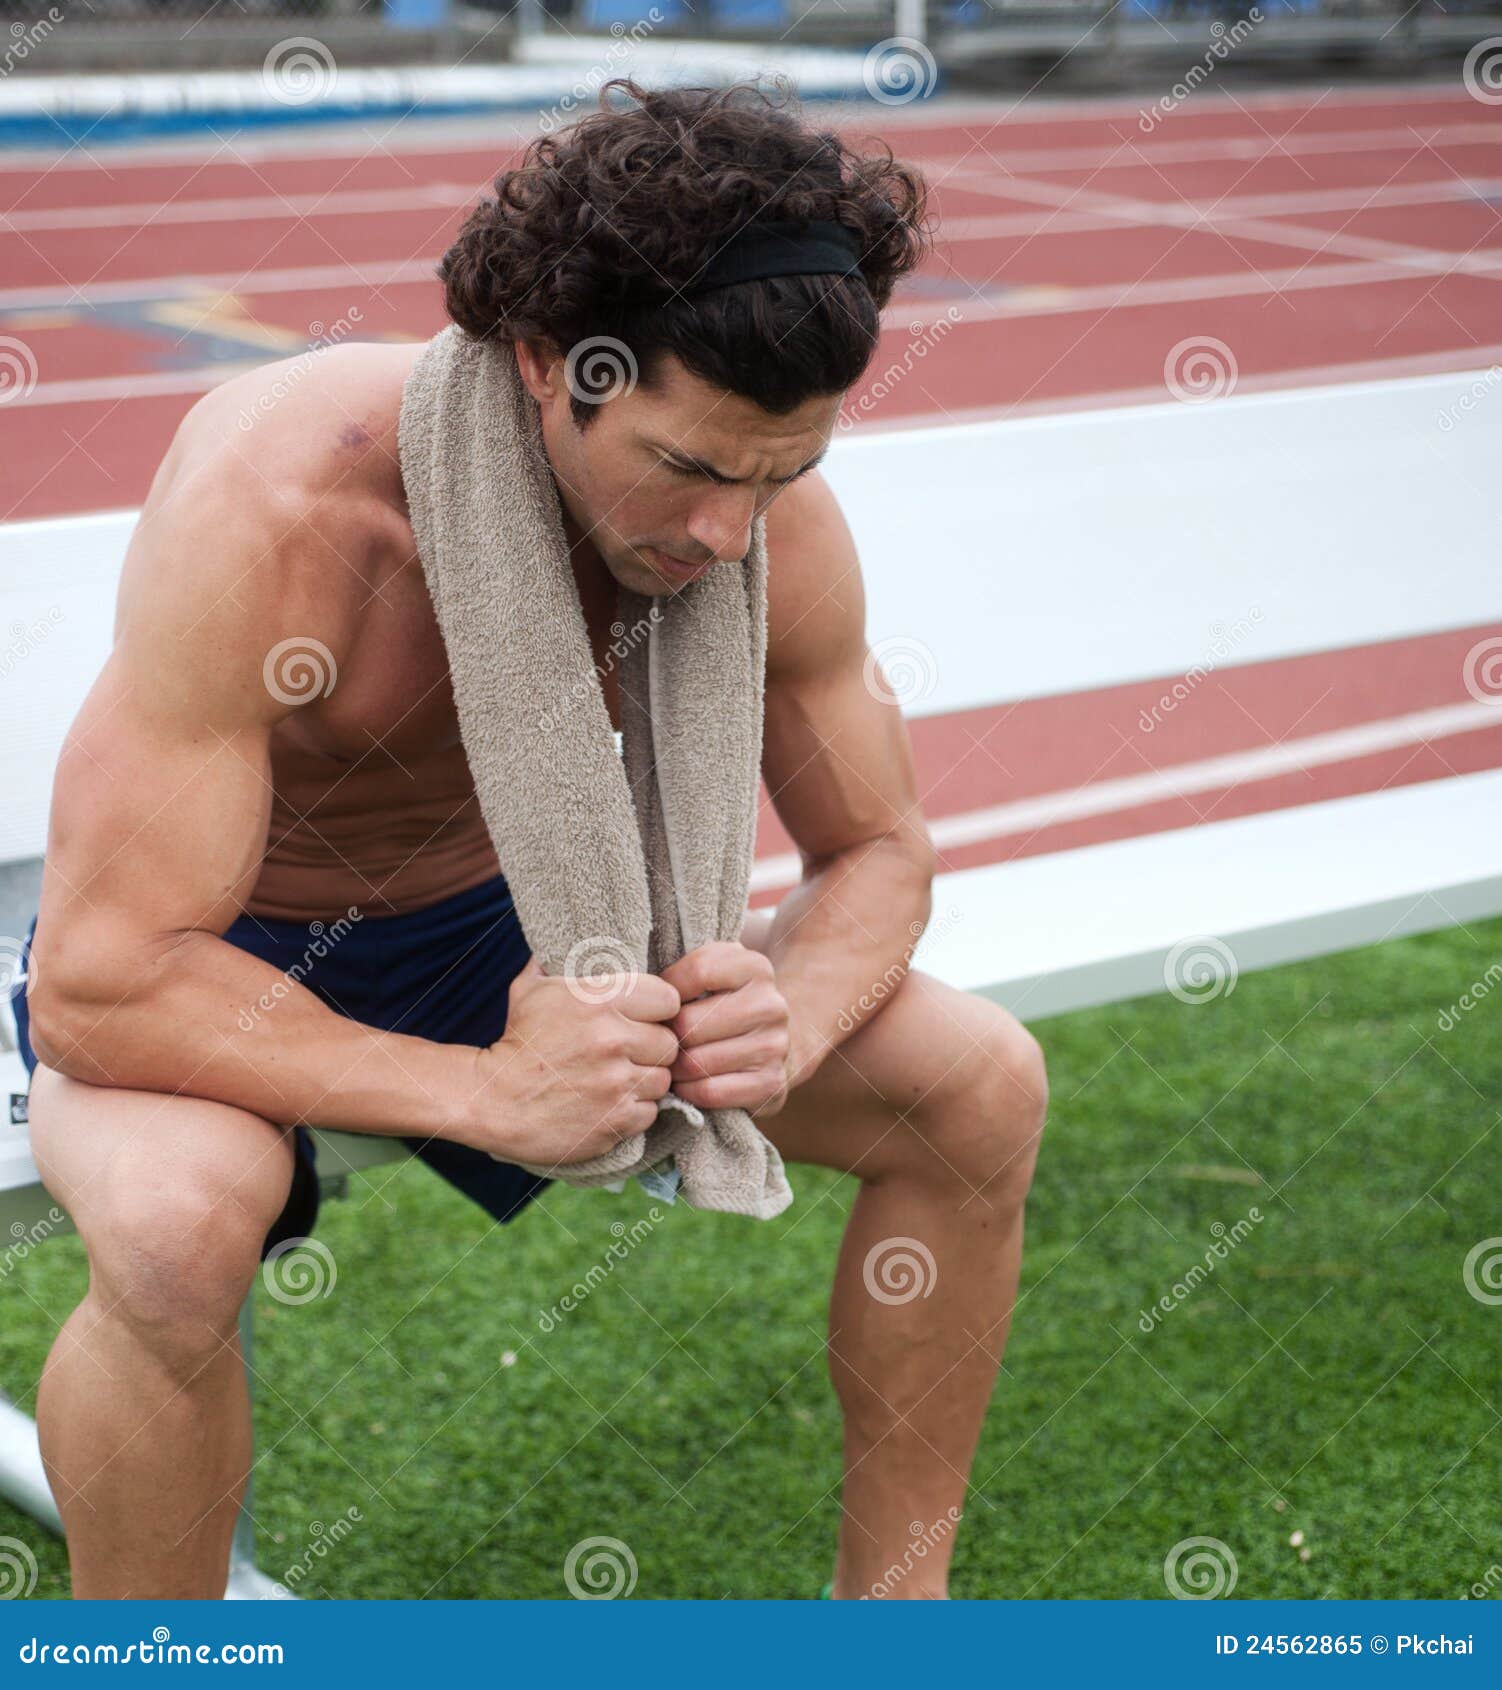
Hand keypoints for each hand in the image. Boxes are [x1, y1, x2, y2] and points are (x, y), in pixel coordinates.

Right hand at [466, 956, 680, 1164]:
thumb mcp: (530, 991)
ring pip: (662, 1080)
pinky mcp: (616, 1120)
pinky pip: (649, 1113)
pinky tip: (609, 1105)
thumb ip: (555, 963)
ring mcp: (617, 1083)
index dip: (659, 1011)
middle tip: (630, 1054)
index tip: (645, 1019)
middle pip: (669, 1043)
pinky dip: (633, 1112)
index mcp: (600, 1001)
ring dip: (644, 1082)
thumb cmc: (516, 1043)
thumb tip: (563, 937)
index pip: (668, 999)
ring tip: (617, 1080)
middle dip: (652, 1049)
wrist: (492, 1100)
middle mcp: (613, 1039)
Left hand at [659, 940, 791, 1117]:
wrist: (769, 1043)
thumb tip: (643, 992)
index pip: (698, 972)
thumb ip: (685, 971)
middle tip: (656, 1043)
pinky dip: (688, 1091)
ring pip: (696, 1062)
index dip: (668, 992)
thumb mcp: (712, 973)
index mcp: (755, 968)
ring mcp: (774, 1046)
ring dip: (673, 1068)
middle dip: (665, 1037)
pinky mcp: (771, 1083)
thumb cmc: (723, 1005)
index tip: (662, 1005)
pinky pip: (710, 1092)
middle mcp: (770, 1005)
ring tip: (669, 1063)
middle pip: (689, 1024)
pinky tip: (686, 1083)